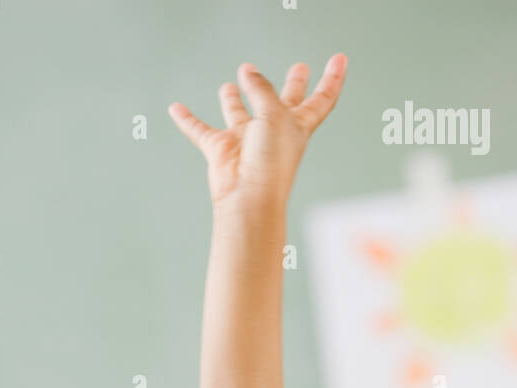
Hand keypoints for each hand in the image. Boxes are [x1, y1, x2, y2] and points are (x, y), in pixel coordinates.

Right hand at [168, 55, 347, 212]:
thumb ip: (262, 89)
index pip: (320, 99)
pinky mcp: (220, 150)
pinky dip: (187, 120)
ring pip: (240, 115)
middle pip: (285, 103)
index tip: (340, 59)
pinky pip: (200, 131)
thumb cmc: (270, 162)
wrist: (248, 199)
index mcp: (297, 125)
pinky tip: (176, 108)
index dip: (332, 79)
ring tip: (234, 82)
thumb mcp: (273, 114)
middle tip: (299, 67)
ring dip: (235, 100)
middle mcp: (273, 132)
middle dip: (293, 85)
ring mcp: (246, 142)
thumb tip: (247, 72)